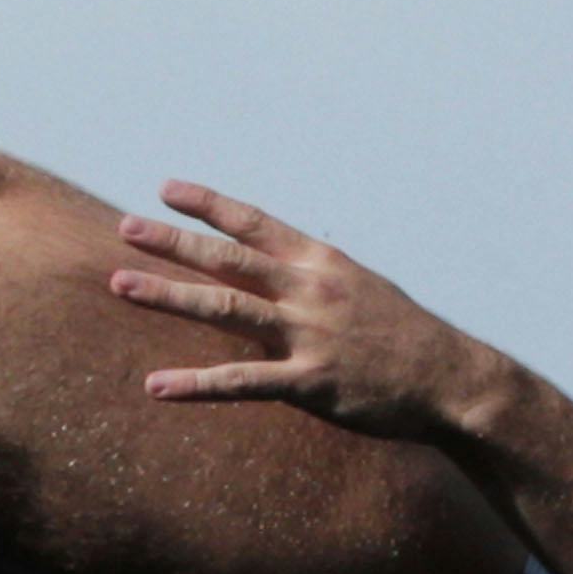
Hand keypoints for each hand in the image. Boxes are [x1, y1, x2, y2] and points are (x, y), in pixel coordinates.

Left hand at [106, 180, 498, 439]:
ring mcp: (308, 335)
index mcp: (320, 263)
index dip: (208, 204)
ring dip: (169, 295)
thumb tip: (271, 269)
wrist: (451, 379)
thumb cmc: (403, 336)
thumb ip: (311, 279)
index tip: (165, 188)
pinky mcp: (310, 383)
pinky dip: (196, 383)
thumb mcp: (360, 289)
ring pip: (225, 309)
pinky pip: (241, 382)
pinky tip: (156, 385)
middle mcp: (309, 290)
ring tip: (121, 285)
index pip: (254, 223)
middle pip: (227, 259)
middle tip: (125, 228)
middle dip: (173, 242)